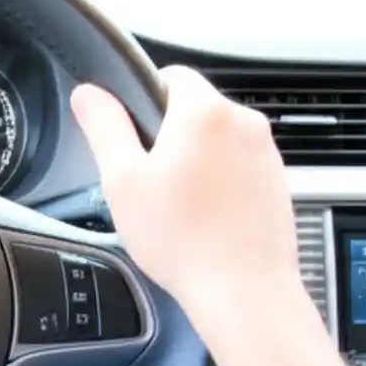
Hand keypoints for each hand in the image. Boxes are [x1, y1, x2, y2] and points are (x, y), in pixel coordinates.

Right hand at [70, 65, 301, 332]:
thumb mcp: (123, 181)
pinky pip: (238, 167)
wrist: (244, 290)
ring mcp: (266, 152)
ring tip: (178, 208)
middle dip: (168, 138)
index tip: (131, 139)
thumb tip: (89, 94)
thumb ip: (104, 127)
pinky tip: (204, 219)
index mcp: (204, 111)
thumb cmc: (184, 240)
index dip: (142, 102)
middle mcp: (244, 121)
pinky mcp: (277, 181)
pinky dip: (219, 184)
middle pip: (194, 110)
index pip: (169, 75)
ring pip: (216, 141)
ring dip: (195, 162)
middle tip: (149, 183)